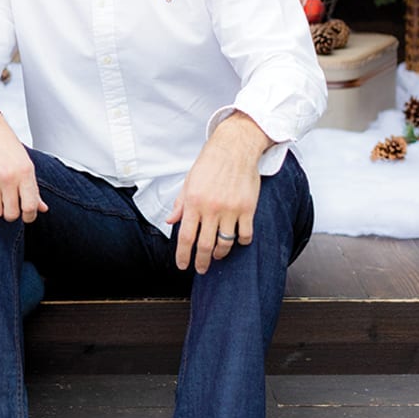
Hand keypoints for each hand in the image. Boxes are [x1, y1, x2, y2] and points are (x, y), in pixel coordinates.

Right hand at [0, 112, 48, 223]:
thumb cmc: (6, 144)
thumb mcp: (25, 163)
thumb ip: (32, 188)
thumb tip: (42, 208)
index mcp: (25, 172)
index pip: (30, 206)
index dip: (30, 216)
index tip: (27, 215)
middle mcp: (8, 177)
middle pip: (11, 214)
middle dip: (12, 214)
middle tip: (11, 206)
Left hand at [167, 112, 270, 274]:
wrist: (234, 148)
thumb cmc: (210, 164)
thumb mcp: (189, 181)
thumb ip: (180, 204)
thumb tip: (170, 221)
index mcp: (193, 202)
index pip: (186, 236)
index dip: (183, 255)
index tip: (183, 265)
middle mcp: (211, 208)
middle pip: (204, 245)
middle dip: (201, 261)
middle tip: (201, 269)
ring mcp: (230, 209)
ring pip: (225, 243)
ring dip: (220, 253)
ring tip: (217, 254)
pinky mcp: (247, 208)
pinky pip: (245, 234)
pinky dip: (241, 242)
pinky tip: (237, 241)